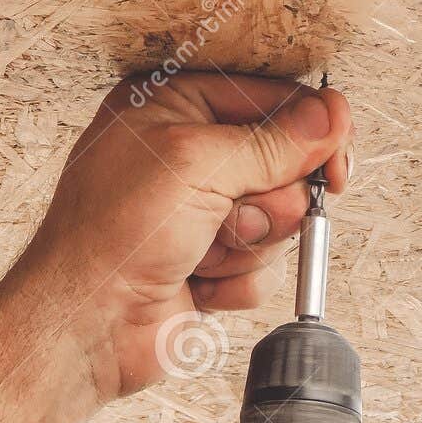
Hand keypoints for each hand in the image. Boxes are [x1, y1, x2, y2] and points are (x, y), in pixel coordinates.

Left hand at [17, 72, 352, 398]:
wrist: (86, 324)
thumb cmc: (110, 233)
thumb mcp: (195, 164)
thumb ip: (272, 142)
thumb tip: (330, 118)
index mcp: (175, 104)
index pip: (272, 98)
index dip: (312, 130)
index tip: (336, 163)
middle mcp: (191, 152)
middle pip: (288, 163)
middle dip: (267, 200)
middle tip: (238, 213)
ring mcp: (205, 209)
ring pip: (282, 219)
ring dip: (246, 243)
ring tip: (198, 250)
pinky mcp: (215, 259)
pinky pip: (265, 265)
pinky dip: (235, 279)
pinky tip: (194, 280)